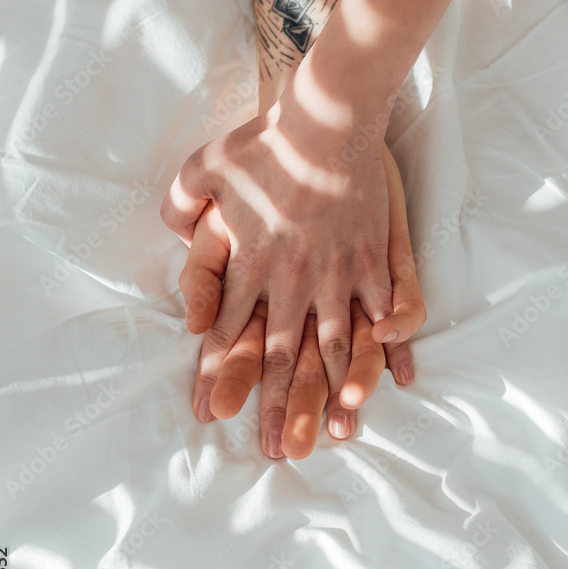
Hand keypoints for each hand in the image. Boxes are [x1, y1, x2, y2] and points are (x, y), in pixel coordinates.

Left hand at [172, 144, 425, 457]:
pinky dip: (390, 347)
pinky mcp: (373, 260)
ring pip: (334, 347)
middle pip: (279, 354)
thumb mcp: (203, 168)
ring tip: (335, 433)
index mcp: (248, 264)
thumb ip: (180, 206)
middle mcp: (291, 280)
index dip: (217, 375)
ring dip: (333, 392)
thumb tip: (173, 234)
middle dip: (275, 405)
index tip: (211, 414)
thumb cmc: (264, 143)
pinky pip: (384, 313)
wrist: (326, 117)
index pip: (227, 333)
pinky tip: (394, 379)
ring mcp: (337, 273)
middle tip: (274, 451)